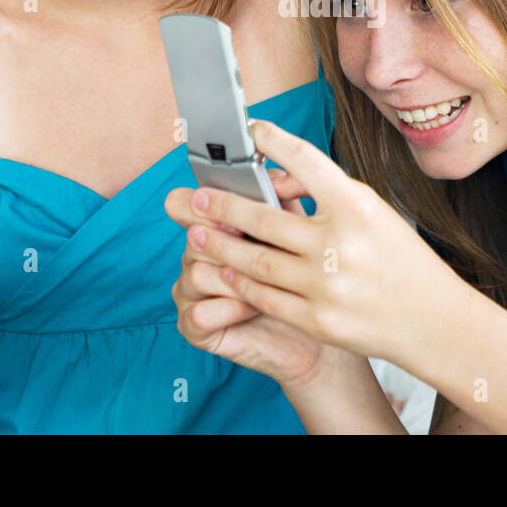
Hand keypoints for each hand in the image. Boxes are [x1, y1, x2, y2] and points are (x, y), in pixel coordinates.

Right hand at [165, 167, 342, 386]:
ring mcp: (191, 290)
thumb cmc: (308, 276)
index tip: (244, 208)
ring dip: (235, 280)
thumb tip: (279, 178)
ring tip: (269, 285)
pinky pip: (199, 312)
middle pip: (194, 236)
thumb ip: (283, 199)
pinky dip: (229, 310)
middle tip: (262, 249)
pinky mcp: (193, 325)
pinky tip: (254, 309)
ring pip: (196, 272)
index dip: (209, 202)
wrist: (318, 328)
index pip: (187, 202)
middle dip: (229, 242)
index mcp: (215, 224)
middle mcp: (196, 254)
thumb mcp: (298, 229)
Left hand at [173, 119, 462, 366]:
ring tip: (198, 234)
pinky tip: (226, 272)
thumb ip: (329, 194)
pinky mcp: (319, 320)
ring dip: (221, 245)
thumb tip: (277, 181)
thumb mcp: (376, 213)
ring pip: (255, 260)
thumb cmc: (402, 260)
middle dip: (222, 206)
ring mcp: (327, 284)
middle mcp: (341, 242)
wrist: (433, 320)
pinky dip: (240, 283)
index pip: (306, 160)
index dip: (273, 141)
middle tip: (196, 198)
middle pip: (263, 217)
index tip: (250, 131)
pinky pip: (266, 297)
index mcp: (359, 207)